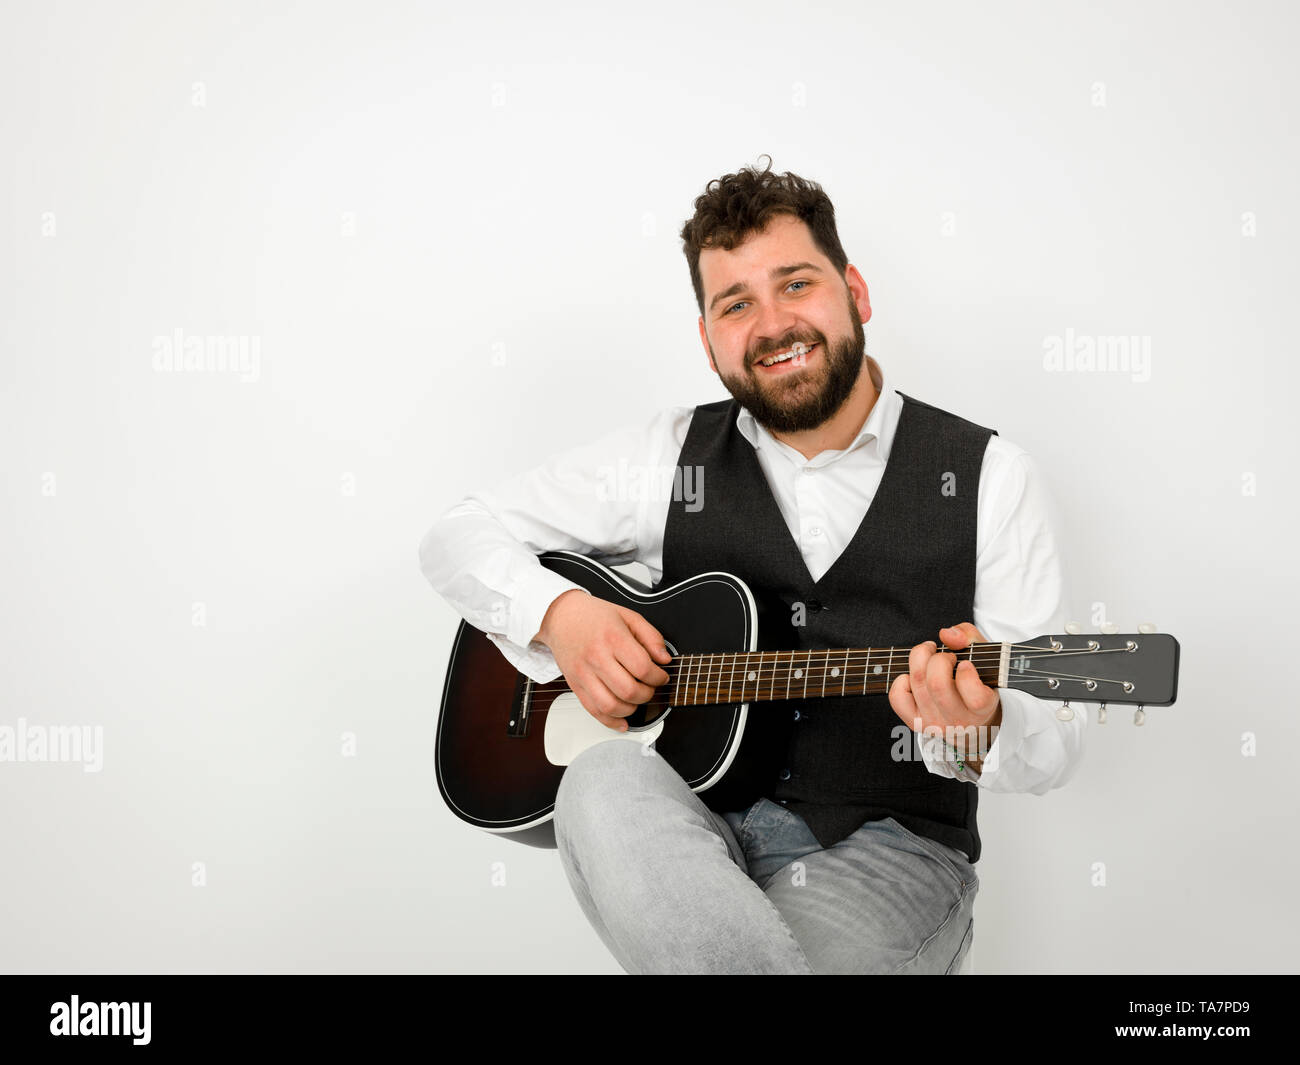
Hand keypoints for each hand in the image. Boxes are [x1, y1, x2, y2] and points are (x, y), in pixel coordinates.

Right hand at [536, 589, 671, 731]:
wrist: (561, 617)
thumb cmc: (594, 616)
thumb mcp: (628, 616)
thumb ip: (651, 636)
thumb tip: (665, 659)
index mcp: (613, 638)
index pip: (642, 668)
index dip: (658, 677)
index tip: (661, 676)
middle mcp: (597, 658)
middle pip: (628, 690)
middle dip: (647, 694)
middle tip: (650, 688)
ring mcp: (584, 674)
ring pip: (611, 706)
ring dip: (631, 709)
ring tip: (636, 699)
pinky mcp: (575, 685)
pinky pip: (594, 711)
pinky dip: (611, 721)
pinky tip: (622, 721)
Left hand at [888, 622, 1000, 763]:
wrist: (969, 715)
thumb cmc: (977, 678)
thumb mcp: (983, 655)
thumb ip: (968, 637)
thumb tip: (945, 634)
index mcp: (983, 709)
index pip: (975, 697)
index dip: (967, 673)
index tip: (965, 663)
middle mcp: (959, 721)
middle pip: (937, 685)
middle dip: (938, 659)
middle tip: (946, 656)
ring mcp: (935, 724)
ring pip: (917, 684)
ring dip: (919, 660)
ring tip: (930, 655)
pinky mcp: (915, 722)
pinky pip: (898, 698)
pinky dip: (901, 680)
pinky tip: (914, 675)